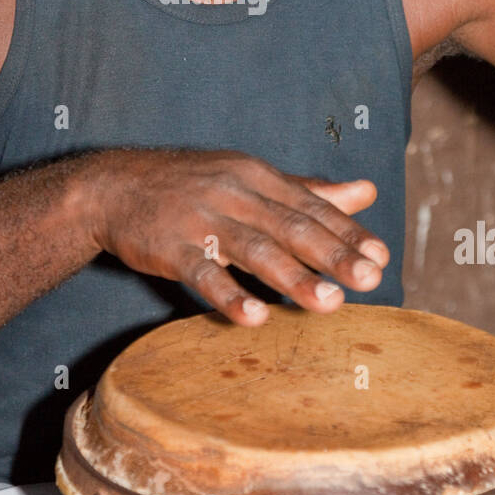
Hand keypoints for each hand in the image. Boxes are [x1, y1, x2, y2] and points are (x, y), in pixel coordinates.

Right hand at [82, 147, 388, 325]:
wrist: (113, 187)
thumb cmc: (192, 185)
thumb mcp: (250, 178)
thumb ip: (308, 191)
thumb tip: (367, 191)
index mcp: (257, 176)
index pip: (310, 206)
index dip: (346, 231)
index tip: (381, 257)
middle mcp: (234, 193)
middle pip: (290, 226)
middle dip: (332, 254)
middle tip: (369, 279)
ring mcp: (201, 219)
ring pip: (253, 249)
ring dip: (292, 277)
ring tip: (329, 304)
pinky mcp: (169, 246)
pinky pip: (203, 272)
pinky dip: (229, 294)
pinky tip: (255, 318)